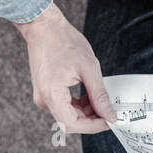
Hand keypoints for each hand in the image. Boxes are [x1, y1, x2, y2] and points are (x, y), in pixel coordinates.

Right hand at [18, 3, 115, 133]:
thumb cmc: (63, 41)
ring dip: (86, 111)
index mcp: (51, 94)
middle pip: (70, 122)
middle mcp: (43, 99)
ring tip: (101, 100)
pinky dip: (78, 105)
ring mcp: (42, 96)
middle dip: (92, 119)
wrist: (43, 26)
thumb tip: (109, 115)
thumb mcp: (89, 69)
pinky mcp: (44, 91)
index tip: (110, 121)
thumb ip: (99, 95)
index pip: (73, 124)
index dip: (94, 126)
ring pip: (68, 115)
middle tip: (109, 111)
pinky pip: (62, 106)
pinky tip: (89, 96)